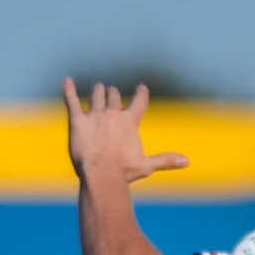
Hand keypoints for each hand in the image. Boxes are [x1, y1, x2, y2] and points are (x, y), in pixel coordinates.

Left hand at [63, 79, 189, 184]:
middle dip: (113, 94)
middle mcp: (112, 113)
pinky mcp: (77, 120)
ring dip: (98, 91)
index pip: (139, 101)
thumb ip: (165, 160)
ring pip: (96, 95)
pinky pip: (72, 100)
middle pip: (113, 96)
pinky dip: (69, 89)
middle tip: (112, 93)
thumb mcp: (147, 166)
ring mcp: (94, 115)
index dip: (141, 93)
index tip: (141, 88)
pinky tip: (67, 81)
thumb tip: (187, 161)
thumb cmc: (125, 171)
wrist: (101, 173)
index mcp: (130, 121)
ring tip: (98, 88)